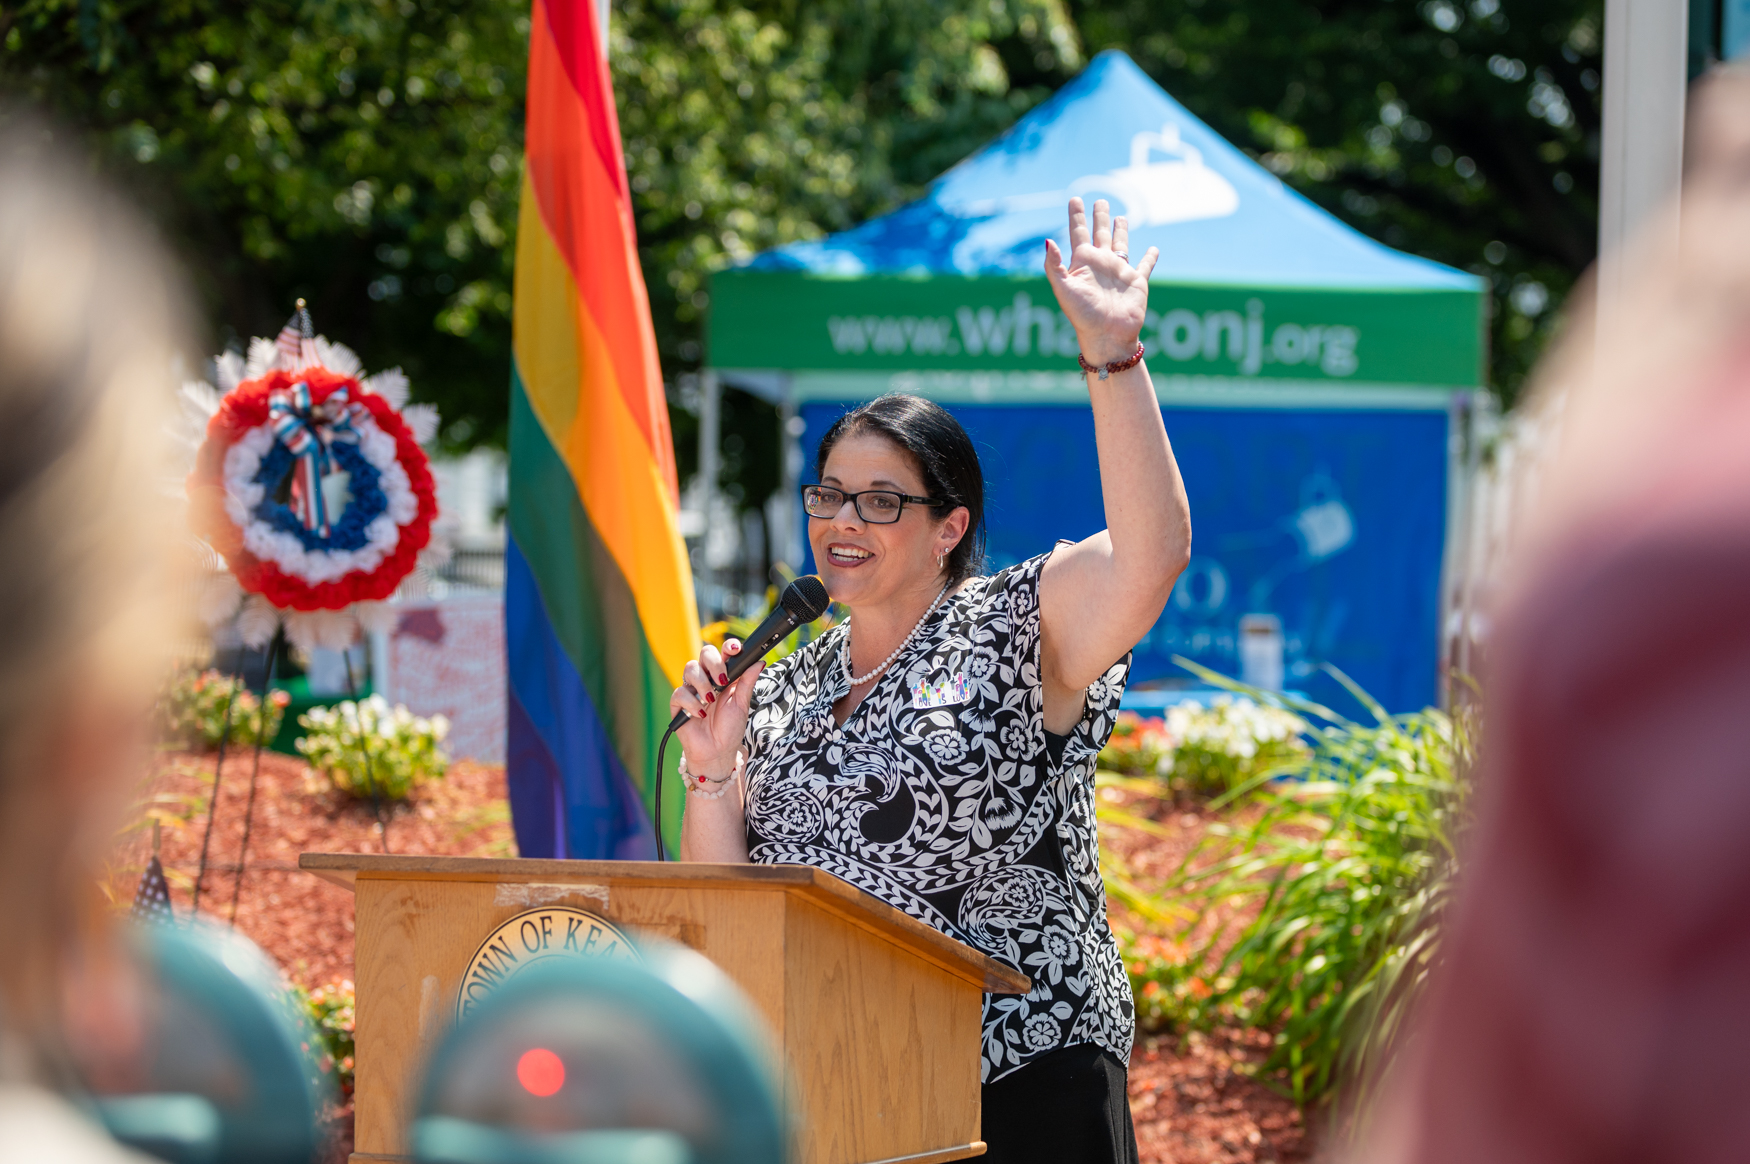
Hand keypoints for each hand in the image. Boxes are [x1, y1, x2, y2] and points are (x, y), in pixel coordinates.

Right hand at [669, 639, 763, 777]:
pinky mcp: (678, 703)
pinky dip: (692, 703)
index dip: (728, 647)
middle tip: (722, 680)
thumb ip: (747, 682)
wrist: (717, 752)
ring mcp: (691, 689)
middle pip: (705, 653)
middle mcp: (706, 678)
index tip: (735, 649)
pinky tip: (701, 714)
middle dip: (714, 663)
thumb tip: (759, 662)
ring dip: (702, 683)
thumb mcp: (742, 704)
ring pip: (690, 668)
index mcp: (724, 676)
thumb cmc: (730, 728)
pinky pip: (680, 692)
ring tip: (711, 700)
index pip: (724, 653)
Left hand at [1044, 198, 1158, 365]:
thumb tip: (1048, 240)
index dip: (1076, 215)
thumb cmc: (1083, 315)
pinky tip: (1153, 249)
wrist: (1107, 336)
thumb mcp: (1064, 288)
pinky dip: (1150, 258)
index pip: (1078, 232)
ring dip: (1121, 231)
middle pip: (1099, 233)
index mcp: (1082, 262)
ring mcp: (1119, 272)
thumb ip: (1054, 265)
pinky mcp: (1137, 282)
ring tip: (1121, 217)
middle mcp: (1100, 264)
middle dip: (1099, 217)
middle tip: (1100, 201)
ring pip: (1121, 244)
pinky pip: (1145, 266)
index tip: (1074, 198)